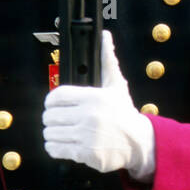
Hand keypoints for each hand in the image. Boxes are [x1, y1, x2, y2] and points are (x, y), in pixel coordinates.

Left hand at [43, 30, 155, 177]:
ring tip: (60, 133)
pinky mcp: (85, 153)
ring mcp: (86, 136)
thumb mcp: (116, 86)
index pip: (56, 96)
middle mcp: (89, 115)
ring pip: (51, 133)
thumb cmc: (124, 114)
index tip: (53, 105)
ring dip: (51, 134)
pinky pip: (56, 149)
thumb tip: (105, 35)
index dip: (50, 101)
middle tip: (57, 121)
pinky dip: (53, 148)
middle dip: (50, 119)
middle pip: (50, 116)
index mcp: (93, 97)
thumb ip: (107, 61)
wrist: (139, 142)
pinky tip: (61, 144)